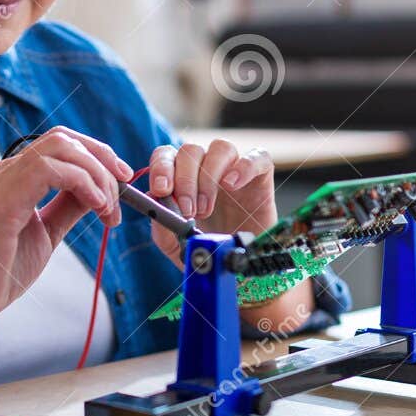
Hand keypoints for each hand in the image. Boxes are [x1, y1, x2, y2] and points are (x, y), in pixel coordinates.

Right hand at [0, 127, 129, 333]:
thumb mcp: (45, 234)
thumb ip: (68, 208)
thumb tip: (99, 191)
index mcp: (12, 178)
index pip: (60, 144)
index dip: (97, 156)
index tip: (122, 183)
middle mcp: (3, 171)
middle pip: (64, 138)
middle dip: (103, 159)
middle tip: (124, 191)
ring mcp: (0, 181)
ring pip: (60, 147)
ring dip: (97, 173)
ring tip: (108, 208)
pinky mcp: (1, 199)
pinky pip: (49, 169)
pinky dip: (82, 182)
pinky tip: (95, 206)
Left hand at [146, 140, 276, 264]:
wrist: (242, 267)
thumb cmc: (208, 250)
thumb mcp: (177, 247)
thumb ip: (162, 229)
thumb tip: (153, 200)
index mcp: (182, 178)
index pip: (166, 155)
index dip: (161, 167)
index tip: (161, 190)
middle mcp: (207, 167)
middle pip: (191, 150)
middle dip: (185, 180)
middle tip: (188, 210)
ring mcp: (234, 169)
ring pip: (220, 147)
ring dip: (209, 177)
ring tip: (206, 209)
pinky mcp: (261, 175)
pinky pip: (256, 157)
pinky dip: (244, 166)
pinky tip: (232, 185)